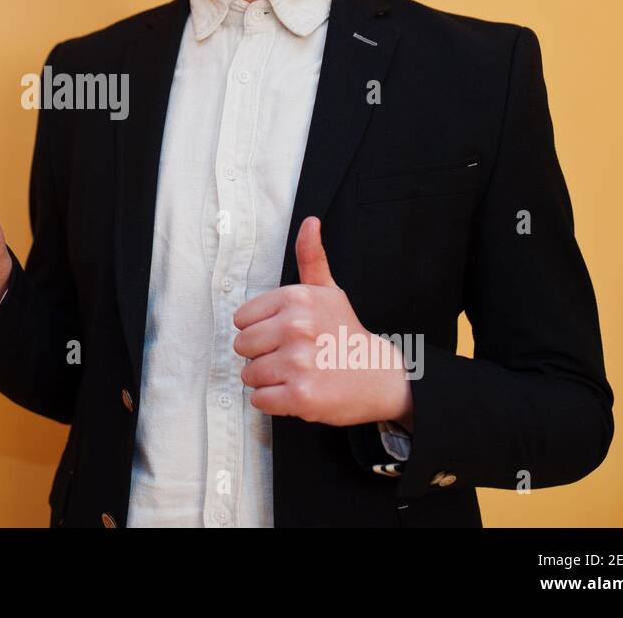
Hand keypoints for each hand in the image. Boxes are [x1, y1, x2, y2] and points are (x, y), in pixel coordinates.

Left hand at [232, 216, 412, 427]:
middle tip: (291, 356)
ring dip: (268, 379)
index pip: (242, 319)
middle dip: (261, 355)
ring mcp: (298, 362)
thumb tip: (310, 221)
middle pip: (242, 346)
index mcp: (296, 298)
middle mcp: (295, 326)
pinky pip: (259, 399)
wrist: (380, 376)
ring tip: (296, 374)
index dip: (260, 330)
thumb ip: (311, 258)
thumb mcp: (328, 291)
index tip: (285, 335)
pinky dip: (273, 401)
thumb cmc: (345, 332)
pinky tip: (296, 392)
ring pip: (249, 374)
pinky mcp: (300, 396)